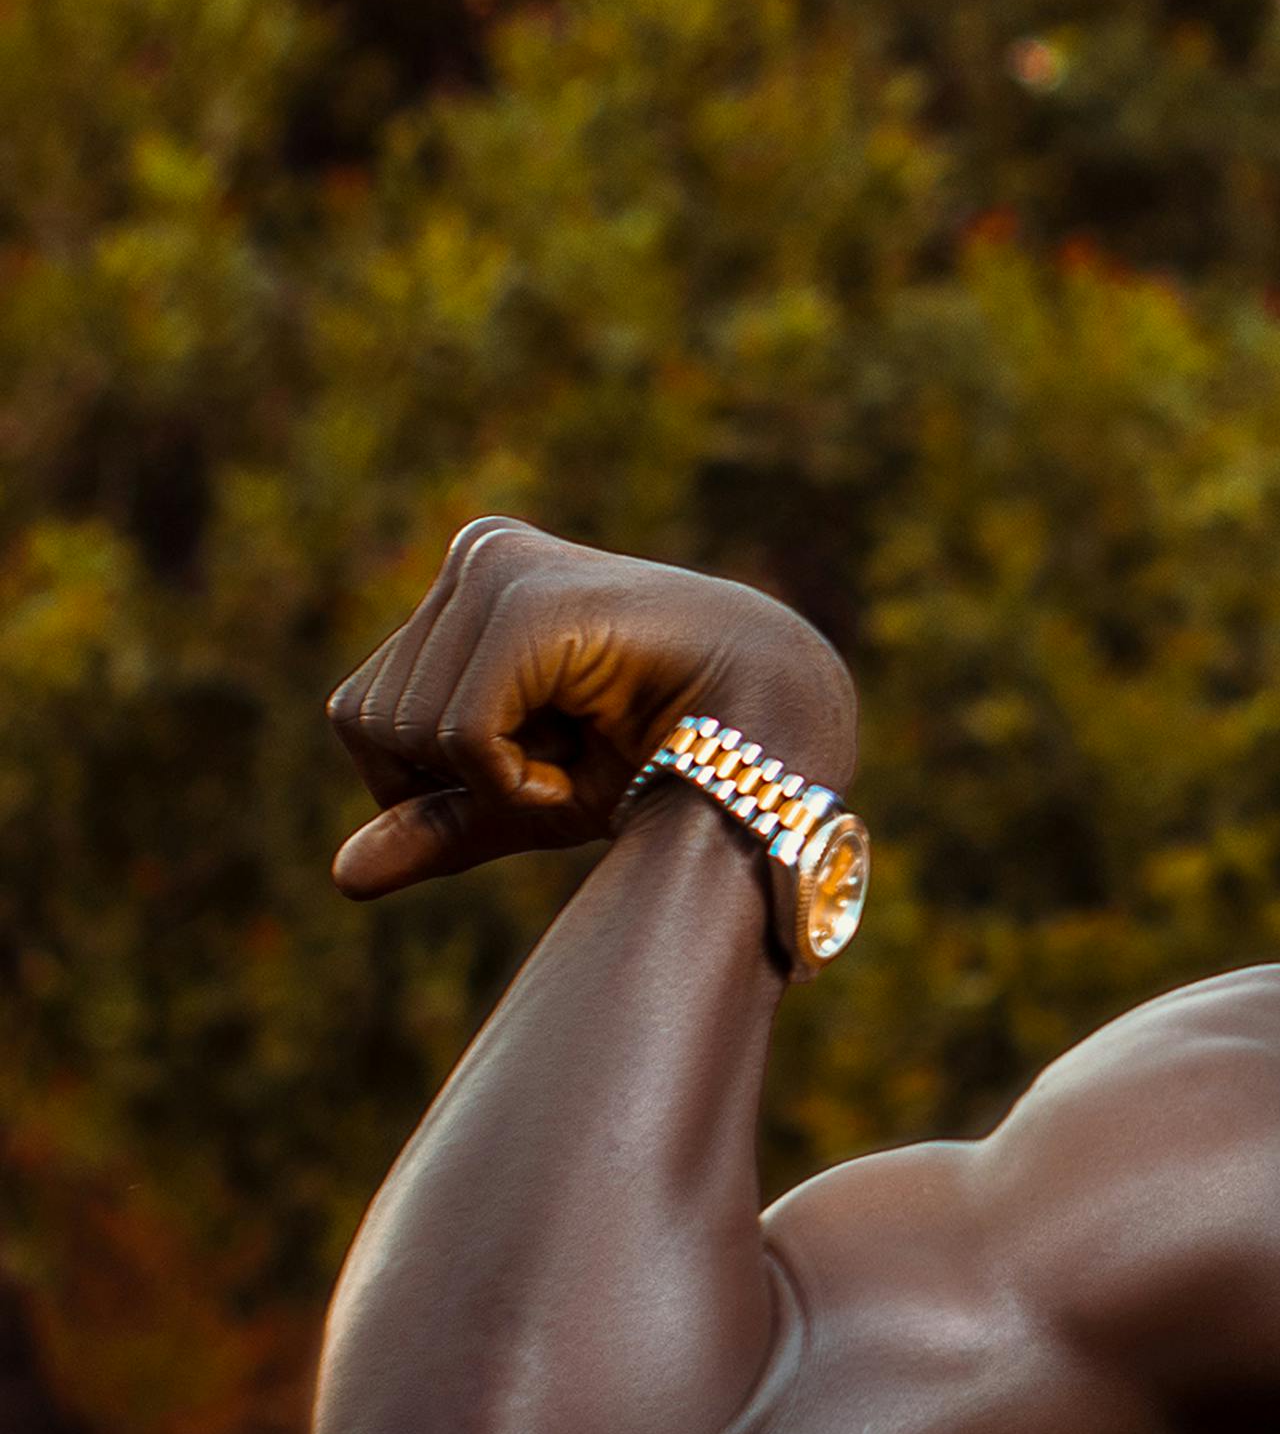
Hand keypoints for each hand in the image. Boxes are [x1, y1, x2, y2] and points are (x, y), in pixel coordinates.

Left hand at [326, 519, 856, 899]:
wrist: (784, 739)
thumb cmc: (672, 762)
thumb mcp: (530, 797)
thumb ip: (438, 821)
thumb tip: (341, 878)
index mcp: (474, 581)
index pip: (367, 712)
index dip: (442, 780)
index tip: (553, 762)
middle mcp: (478, 555)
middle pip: (368, 719)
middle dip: (461, 780)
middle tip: (576, 760)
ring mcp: (497, 566)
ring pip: (401, 727)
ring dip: (494, 782)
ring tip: (591, 750)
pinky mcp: (527, 600)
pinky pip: (454, 731)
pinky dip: (509, 781)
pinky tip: (590, 753)